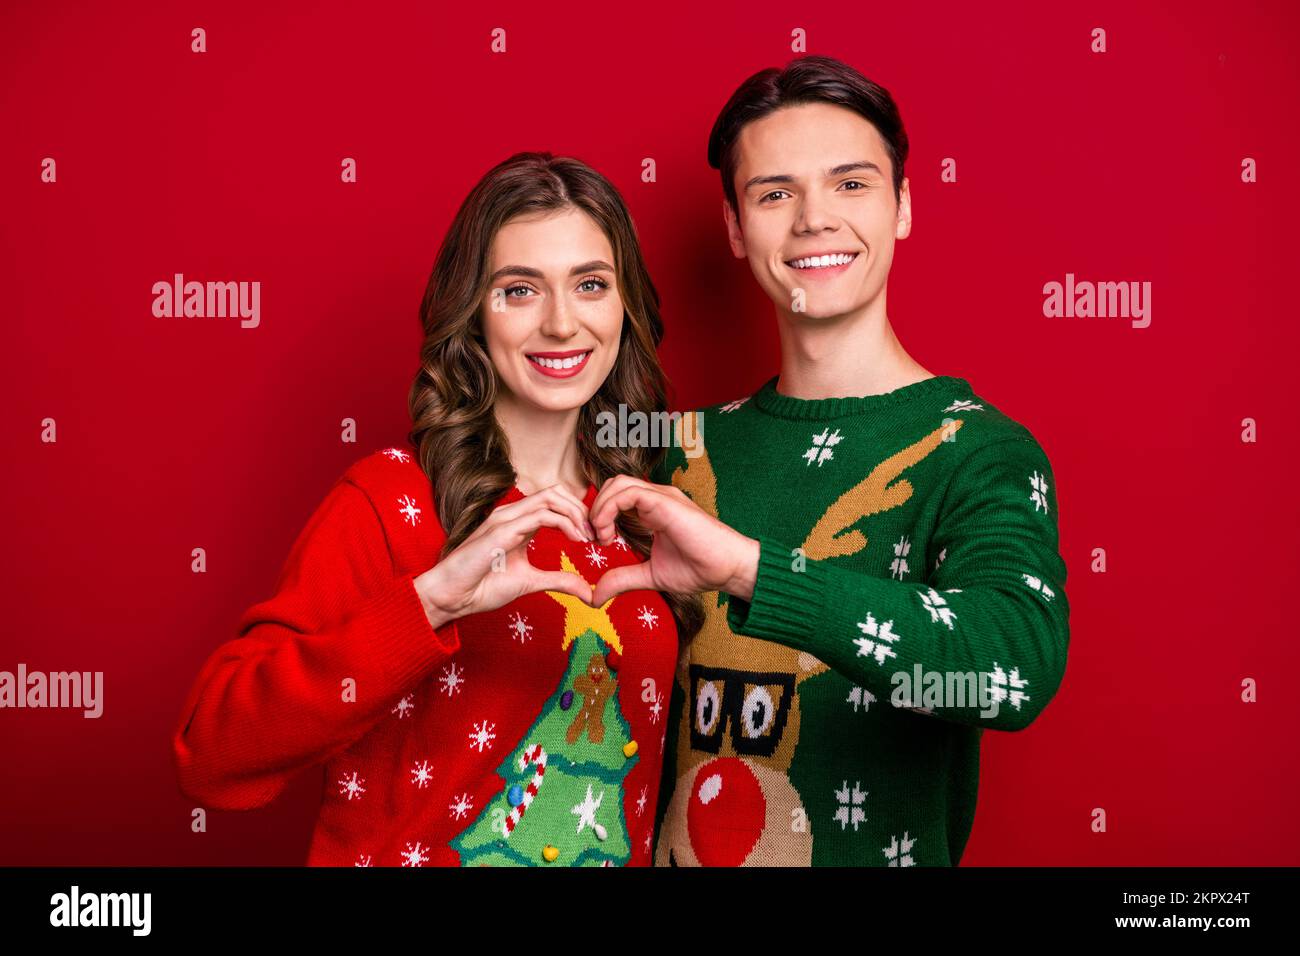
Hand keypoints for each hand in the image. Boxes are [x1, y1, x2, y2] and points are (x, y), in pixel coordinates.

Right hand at [414, 484, 596, 627]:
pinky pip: (541, 515)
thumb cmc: (482, 587)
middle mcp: (512, 514)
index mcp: (518, 522)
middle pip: (556, 491)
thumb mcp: (531, 582)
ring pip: (551, 496)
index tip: (594, 537)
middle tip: (597, 534)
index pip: (554, 500)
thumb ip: (559, 581)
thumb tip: (588, 591)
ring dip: (577, 514)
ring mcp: (505, 518)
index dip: (579, 514)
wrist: (452, 597)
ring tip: (588, 537)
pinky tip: (576, 541)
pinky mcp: (502, 530)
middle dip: (582, 508)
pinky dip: (565, 524)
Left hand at [586, 475, 759, 606]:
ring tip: (602, 536)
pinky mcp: (664, 502)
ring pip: (617, 484)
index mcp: (653, 510)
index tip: (597, 543)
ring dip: (600, 508)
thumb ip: (623, 579)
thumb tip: (594, 596)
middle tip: (594, 538)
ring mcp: (661, 497)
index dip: (599, 516)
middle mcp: (656, 498)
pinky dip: (609, 510)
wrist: (727, 569)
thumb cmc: (699, 569)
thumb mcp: (650, 575)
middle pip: (612, 485)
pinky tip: (609, 534)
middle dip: (595, 508)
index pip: (616, 497)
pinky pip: (627, 493)